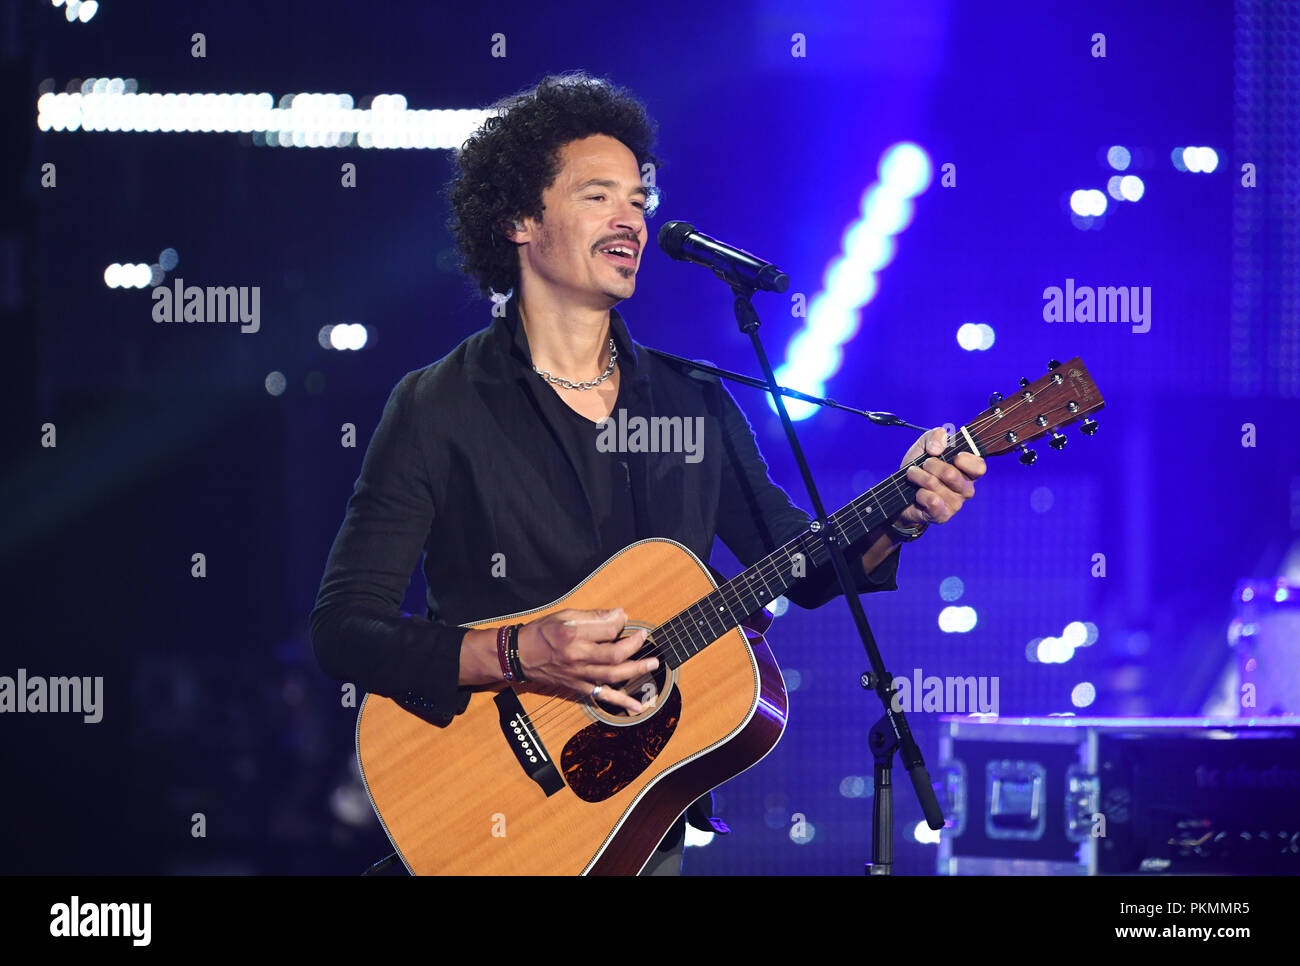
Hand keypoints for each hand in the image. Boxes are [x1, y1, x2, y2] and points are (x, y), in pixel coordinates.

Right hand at [516, 607, 657, 713]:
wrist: (519, 656)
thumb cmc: (541, 632)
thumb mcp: (564, 615)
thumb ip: (594, 617)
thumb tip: (619, 615)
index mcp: (573, 635)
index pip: (608, 630)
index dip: (621, 623)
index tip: (625, 619)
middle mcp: (577, 657)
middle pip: (615, 655)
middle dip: (635, 646)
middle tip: (646, 639)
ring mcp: (579, 675)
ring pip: (613, 675)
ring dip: (636, 670)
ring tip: (653, 664)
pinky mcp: (578, 687)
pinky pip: (602, 696)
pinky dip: (621, 702)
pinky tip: (637, 706)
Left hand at [895, 426, 986, 528]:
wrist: (900, 490)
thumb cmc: (919, 466)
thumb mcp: (925, 444)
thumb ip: (936, 435)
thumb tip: (938, 449)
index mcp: (968, 471)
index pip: (979, 466)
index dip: (965, 460)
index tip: (952, 455)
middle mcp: (966, 489)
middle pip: (950, 473)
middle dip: (929, 464)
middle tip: (923, 464)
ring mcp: (955, 504)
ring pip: (934, 484)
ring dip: (918, 477)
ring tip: (914, 477)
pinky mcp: (942, 516)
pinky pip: (932, 500)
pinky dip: (919, 493)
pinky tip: (918, 494)